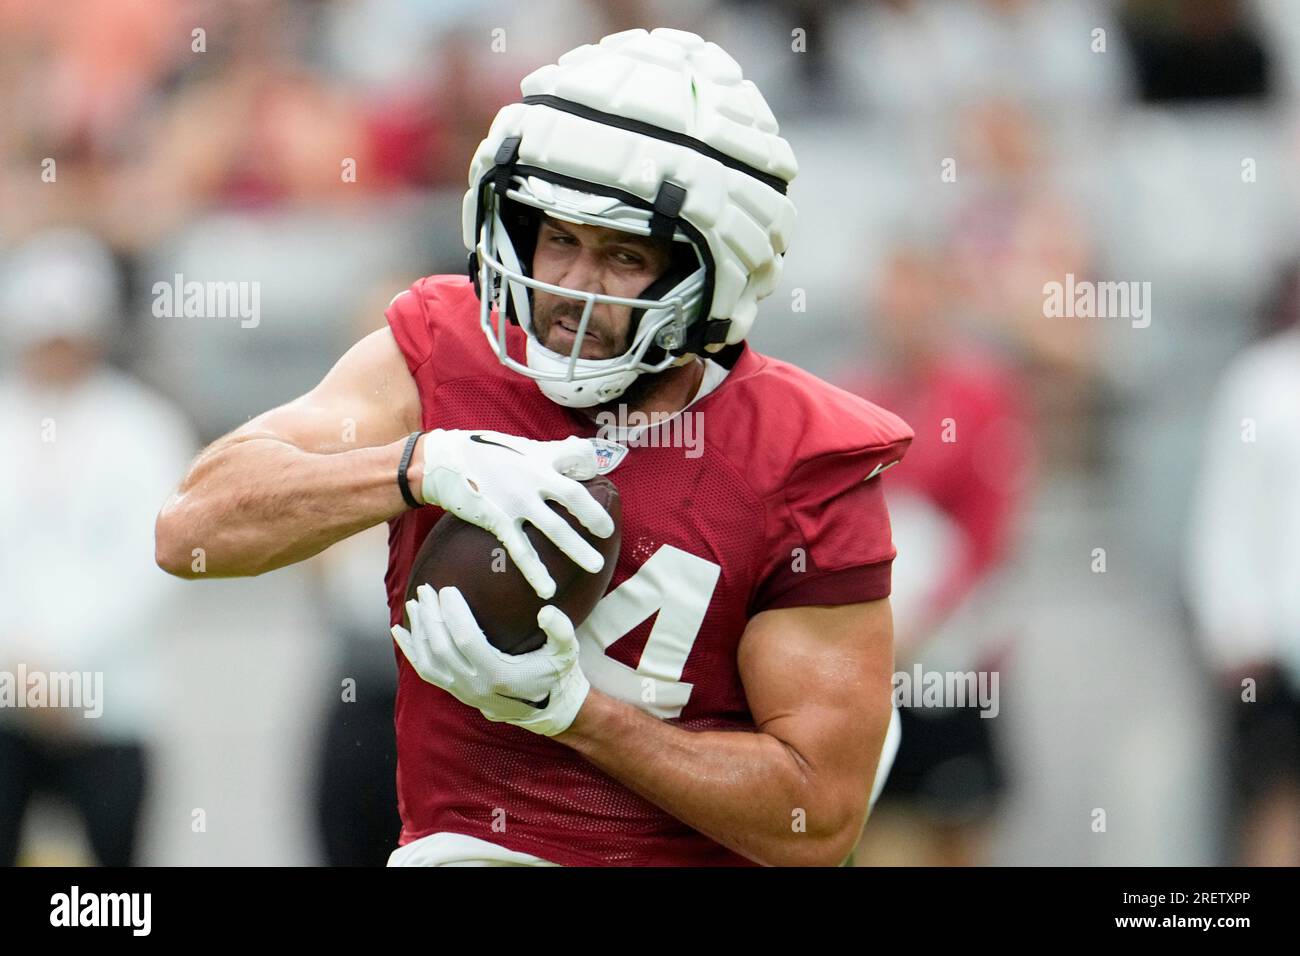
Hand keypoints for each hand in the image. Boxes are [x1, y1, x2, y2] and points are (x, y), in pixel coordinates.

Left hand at [391, 584, 590, 736]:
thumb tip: (545, 611)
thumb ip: (560, 630)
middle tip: (426, 589)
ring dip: (419, 630)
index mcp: (498, 674)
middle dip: (431, 616)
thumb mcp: (567, 652)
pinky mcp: (456, 691)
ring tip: (415, 603)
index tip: (446, 590)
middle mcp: (475, 686)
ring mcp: (462, 691)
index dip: (453, 615)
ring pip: (429, 660)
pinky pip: (426, 671)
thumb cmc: (557, 674)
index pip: (466, 640)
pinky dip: (411, 650)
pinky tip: (400, 630)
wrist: (548, 709)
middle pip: (442, 648)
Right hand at [416, 429, 613, 598]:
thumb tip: (585, 450)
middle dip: (593, 517)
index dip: (591, 478)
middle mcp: (532, 481)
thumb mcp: (524, 447)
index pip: (577, 467)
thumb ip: (556, 452)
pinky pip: (521, 550)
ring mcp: (515, 501)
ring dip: (575, 548)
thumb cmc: (488, 453)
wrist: (445, 462)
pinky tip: (548, 590)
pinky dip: (535, 570)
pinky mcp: (497, 520)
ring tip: (594, 566)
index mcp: (540, 462)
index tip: (601, 493)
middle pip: (572, 499)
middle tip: (607, 534)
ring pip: (552, 528)